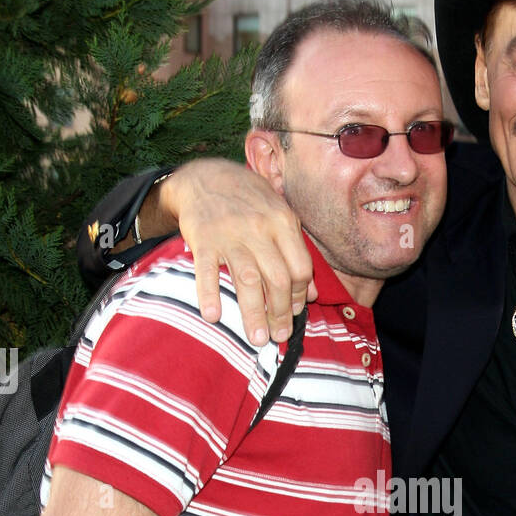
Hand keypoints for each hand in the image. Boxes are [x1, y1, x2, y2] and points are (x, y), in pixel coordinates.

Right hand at [155, 158, 316, 344]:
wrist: (205, 176)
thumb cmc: (248, 200)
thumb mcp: (279, 216)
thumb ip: (297, 251)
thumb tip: (312, 294)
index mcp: (282, 222)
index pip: (300, 268)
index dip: (300, 295)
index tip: (294, 313)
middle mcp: (259, 228)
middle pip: (277, 279)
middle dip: (281, 313)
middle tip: (278, 336)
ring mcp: (230, 234)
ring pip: (248, 280)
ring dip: (254, 314)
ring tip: (258, 339)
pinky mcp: (203, 239)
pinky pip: (206, 272)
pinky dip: (210, 295)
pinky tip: (214, 316)